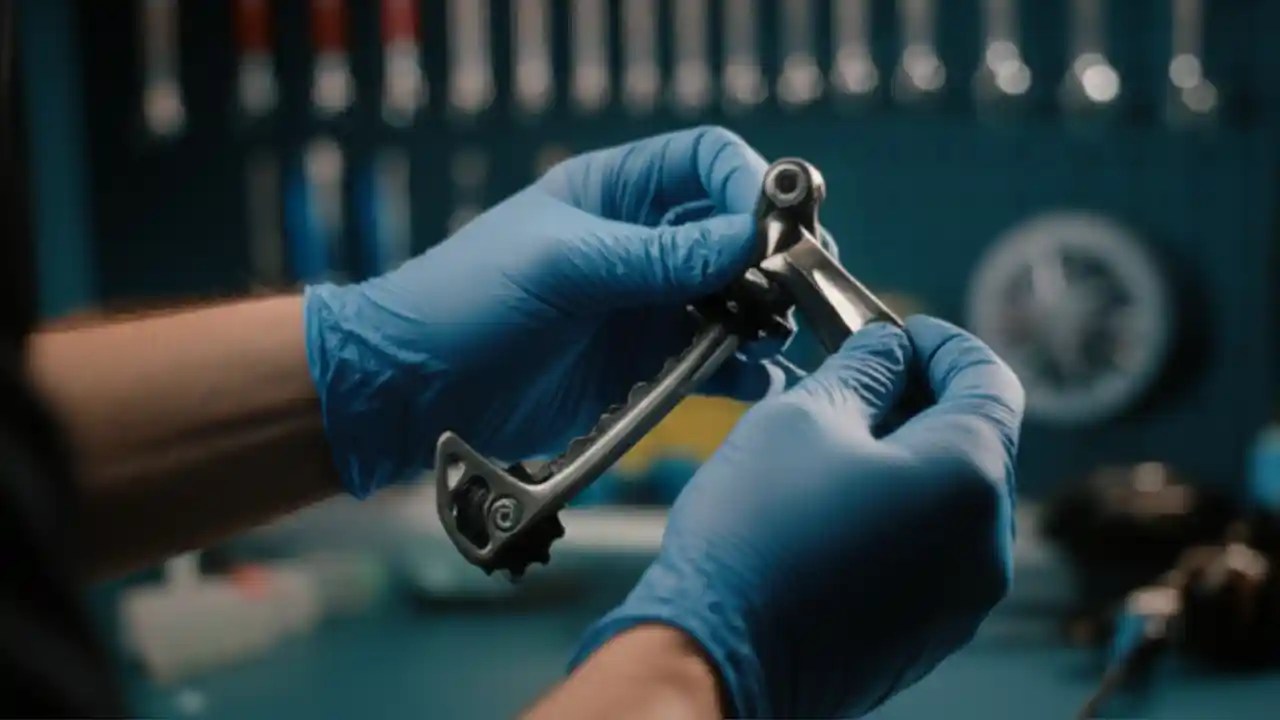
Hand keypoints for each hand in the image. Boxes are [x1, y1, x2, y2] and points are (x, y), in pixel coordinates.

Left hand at [305, 127, 798, 496]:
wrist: (412, 389)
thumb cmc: (467, 301)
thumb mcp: (563, 265)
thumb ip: (657, 256)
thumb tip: (749, 238)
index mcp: (615, 192)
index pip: (706, 162)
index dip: (748, 185)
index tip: (773, 228)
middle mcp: (640, 244)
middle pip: (734, 232)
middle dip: (771, 255)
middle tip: (794, 287)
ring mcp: (644, 305)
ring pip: (732, 298)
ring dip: (762, 316)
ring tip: (768, 337)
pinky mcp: (641, 365)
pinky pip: (710, 361)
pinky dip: (739, 370)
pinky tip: (750, 379)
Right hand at [571, 317, 1024, 717]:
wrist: (717, 658)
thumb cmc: (756, 534)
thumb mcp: (803, 417)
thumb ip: (864, 369)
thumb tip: (889, 349)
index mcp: (969, 477)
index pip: (990, 380)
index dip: (945, 343)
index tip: (900, 332)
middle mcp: (987, 543)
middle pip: (979, 441)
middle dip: (924, 399)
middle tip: (859, 378)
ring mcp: (963, 598)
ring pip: (955, 499)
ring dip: (911, 457)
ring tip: (838, 443)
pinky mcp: (929, 635)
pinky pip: (934, 551)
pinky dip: (902, 513)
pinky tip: (838, 506)